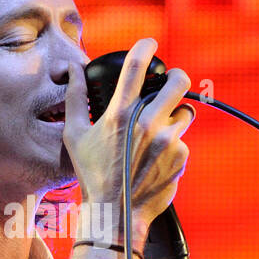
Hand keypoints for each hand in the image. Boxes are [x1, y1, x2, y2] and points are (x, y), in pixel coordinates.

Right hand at [62, 39, 194, 251]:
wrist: (116, 214)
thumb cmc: (92, 175)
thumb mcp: (74, 136)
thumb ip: (75, 99)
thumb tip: (73, 70)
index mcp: (119, 114)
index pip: (136, 67)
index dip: (146, 47)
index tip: (150, 44)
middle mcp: (147, 123)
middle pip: (178, 81)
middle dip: (176, 77)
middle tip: (171, 83)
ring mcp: (168, 140)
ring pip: (185, 111)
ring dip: (175, 114)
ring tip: (159, 130)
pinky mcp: (181, 156)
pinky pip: (183, 139)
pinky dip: (173, 144)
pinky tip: (156, 158)